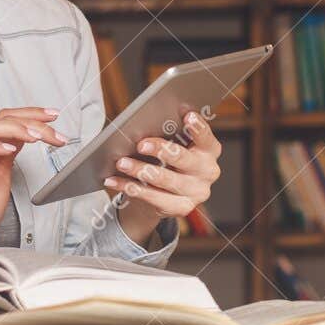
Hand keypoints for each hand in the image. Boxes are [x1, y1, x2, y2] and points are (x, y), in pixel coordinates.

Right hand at [0, 107, 66, 249]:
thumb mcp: (3, 174)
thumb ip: (11, 154)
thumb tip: (28, 135)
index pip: (8, 118)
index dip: (31, 114)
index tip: (53, 116)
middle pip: (2, 118)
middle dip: (31, 117)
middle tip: (53, 124)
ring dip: (16, 128)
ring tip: (37, 136)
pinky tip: (11, 149)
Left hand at [102, 111, 221, 242]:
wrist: (167, 193)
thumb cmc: (170, 159)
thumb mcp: (174, 144)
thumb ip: (169, 134)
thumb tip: (146, 124)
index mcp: (209, 150)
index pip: (206, 136)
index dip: (197, 127)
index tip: (187, 116)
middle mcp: (207, 171)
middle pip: (183, 158)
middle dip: (161, 150)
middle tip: (141, 145)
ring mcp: (197, 192)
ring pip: (165, 180)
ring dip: (140, 170)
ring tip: (122, 163)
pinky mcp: (182, 208)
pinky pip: (153, 198)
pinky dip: (131, 188)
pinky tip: (116, 181)